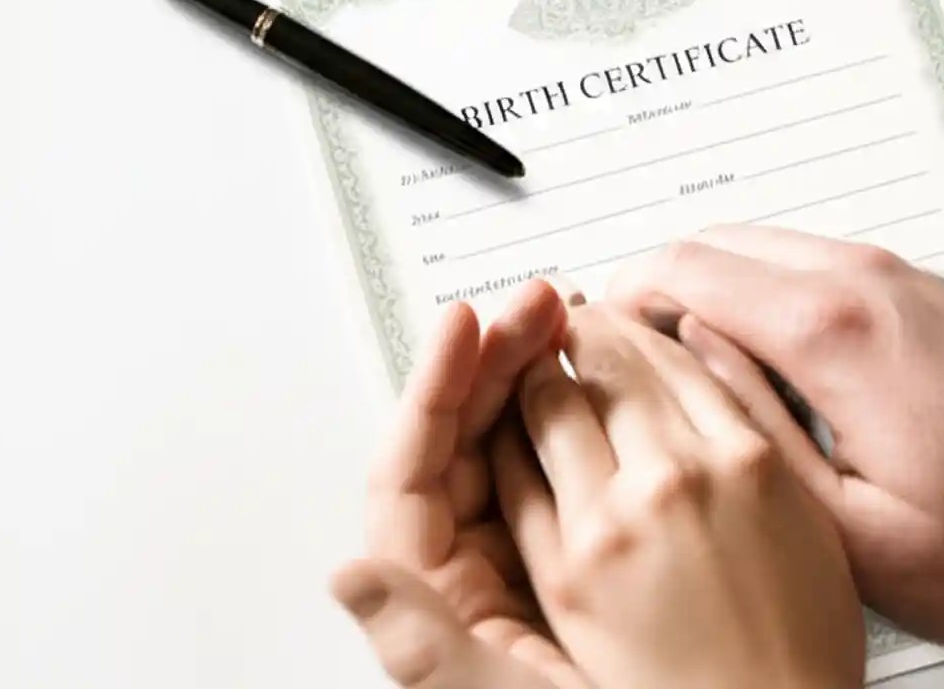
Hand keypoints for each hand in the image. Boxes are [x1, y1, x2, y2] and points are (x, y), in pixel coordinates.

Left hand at [332, 281, 585, 687]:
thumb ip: (421, 642)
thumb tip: (346, 574)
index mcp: (431, 580)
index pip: (412, 466)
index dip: (434, 389)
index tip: (463, 324)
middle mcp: (462, 546)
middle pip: (461, 432)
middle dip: (495, 359)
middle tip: (540, 302)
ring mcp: (514, 532)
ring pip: (509, 431)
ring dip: (533, 368)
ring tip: (569, 314)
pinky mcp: (565, 530)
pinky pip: (556, 452)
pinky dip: (571, 406)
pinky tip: (597, 368)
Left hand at [492, 303, 864, 688]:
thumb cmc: (796, 639)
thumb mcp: (812, 522)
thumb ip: (760, 433)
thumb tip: (703, 363)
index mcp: (746, 459)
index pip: (669, 356)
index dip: (633, 327)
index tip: (619, 316)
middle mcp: (678, 480)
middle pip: (607, 366)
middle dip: (578, 334)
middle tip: (568, 320)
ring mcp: (614, 523)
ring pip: (551, 405)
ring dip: (537, 373)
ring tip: (536, 363)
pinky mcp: (566, 570)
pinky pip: (521, 476)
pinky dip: (513, 442)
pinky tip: (517, 433)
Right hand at [605, 226, 943, 656]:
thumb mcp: (852, 530)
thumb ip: (752, 433)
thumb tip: (690, 366)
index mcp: (837, 332)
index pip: (683, 268)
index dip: (617, 301)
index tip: (592, 338)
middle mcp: (869, 282)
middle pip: (716, 241)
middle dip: (654, 287)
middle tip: (627, 351)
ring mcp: (902, 278)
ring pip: (765, 247)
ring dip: (710, 289)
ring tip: (687, 364)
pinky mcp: (925, 291)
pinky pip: (815, 267)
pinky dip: (766, 295)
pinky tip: (764, 362)